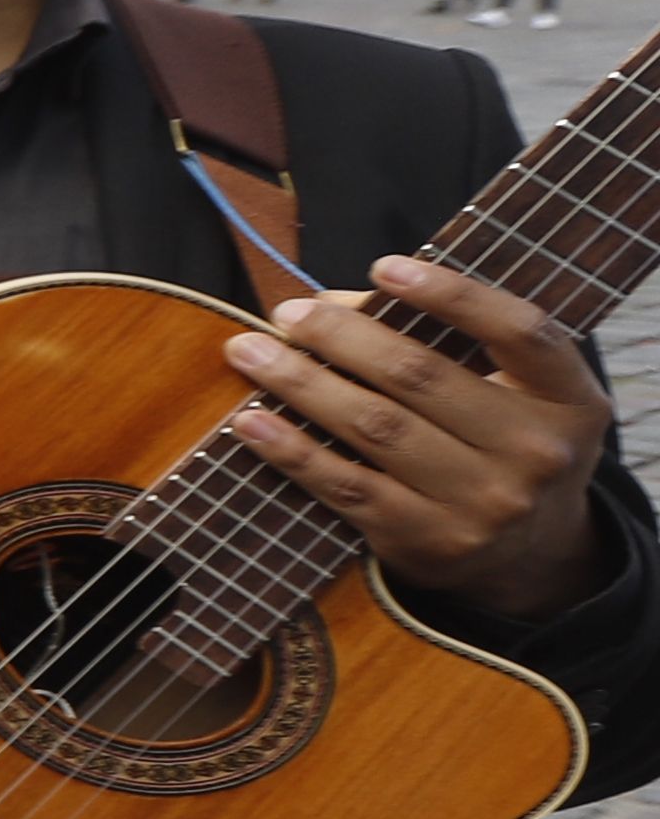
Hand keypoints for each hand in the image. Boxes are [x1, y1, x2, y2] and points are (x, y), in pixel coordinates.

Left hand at [224, 258, 618, 617]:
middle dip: (341, 337)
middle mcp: (536, 451)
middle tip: (287, 314)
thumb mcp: (511, 392)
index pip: (519, 330)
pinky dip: (292, 449)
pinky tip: (251, 422)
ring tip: (250, 352)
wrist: (528, 552)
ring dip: (301, 383)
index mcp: (569, 399)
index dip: (451, 294)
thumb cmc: (503, 443)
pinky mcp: (430, 539)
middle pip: (423, 376)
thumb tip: (329, 305)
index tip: (384, 266)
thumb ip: (442, 340)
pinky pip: (347, 485)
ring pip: (376, 427)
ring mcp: (485, 502)